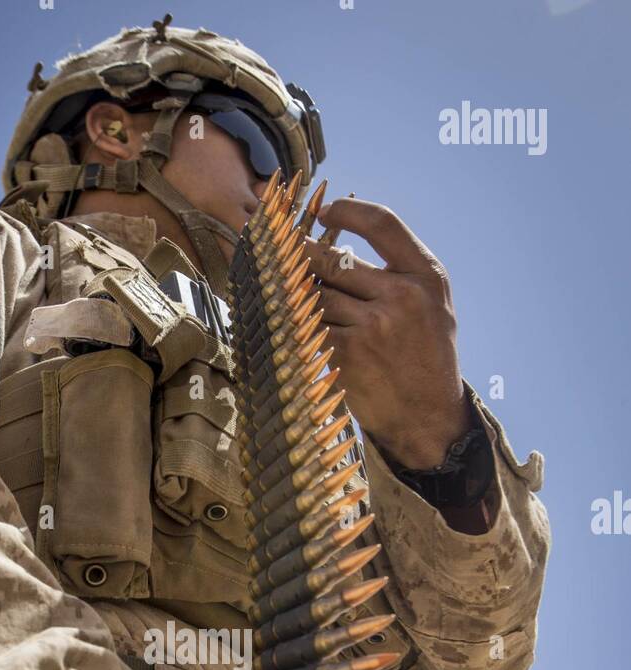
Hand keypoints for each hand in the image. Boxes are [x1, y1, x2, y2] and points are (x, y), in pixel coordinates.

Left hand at [306, 197, 472, 470]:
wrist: (430, 420)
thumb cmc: (427, 360)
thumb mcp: (434, 307)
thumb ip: (398, 274)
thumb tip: (338, 246)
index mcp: (427, 276)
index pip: (382, 224)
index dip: (347, 211)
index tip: (323, 210)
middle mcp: (402, 296)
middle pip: (334, 258)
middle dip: (300, 254)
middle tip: (279, 249)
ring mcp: (373, 327)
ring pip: (315, 294)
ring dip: (292, 292)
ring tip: (275, 287)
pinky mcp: (347, 355)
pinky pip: (307, 328)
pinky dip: (291, 323)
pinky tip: (282, 320)